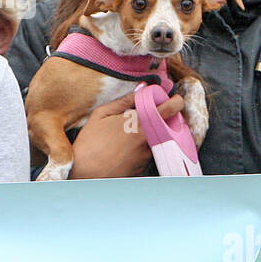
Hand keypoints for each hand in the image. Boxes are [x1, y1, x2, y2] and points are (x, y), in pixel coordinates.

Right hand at [69, 91, 184, 178]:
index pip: (172, 108)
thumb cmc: (90, 142)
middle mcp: (149, 139)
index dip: (176, 101)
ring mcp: (149, 155)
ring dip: (154, 134)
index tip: (173, 99)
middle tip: (151, 116)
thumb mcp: (102, 114)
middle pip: (170, 125)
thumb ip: (125, 100)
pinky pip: (150, 153)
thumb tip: (142, 88)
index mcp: (140, 122)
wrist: (84, 174)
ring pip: (160, 140)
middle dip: (165, 118)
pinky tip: (127, 149)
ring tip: (133, 135)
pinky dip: (145, 148)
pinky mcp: (145, 168)